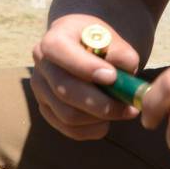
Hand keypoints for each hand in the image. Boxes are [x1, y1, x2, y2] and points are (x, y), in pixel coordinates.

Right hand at [31, 14, 140, 139]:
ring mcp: (40, 89)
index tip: (112, 77)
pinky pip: (70, 129)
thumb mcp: (113, 39)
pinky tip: (108, 121)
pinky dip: (93, 129)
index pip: (59, 51)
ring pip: (68, 115)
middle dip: (101, 103)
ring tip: (123, 111)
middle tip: (129, 107)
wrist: (87, 50)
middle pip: (65, 91)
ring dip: (100, 118)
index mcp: (54, 38)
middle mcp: (42, 64)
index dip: (84, 67)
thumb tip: (126, 71)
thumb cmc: (101, 44)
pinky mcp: (47, 110)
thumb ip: (122, 53)